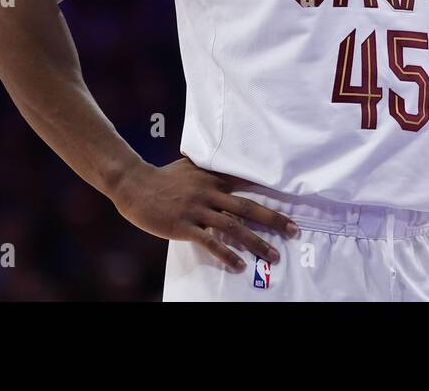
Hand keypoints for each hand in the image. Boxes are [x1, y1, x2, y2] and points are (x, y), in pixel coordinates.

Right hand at [110, 157, 298, 272]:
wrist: (134, 184)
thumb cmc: (163, 176)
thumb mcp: (191, 166)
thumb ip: (210, 168)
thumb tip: (226, 163)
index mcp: (214, 178)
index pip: (250, 185)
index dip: (271, 194)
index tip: (293, 204)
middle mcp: (210, 192)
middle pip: (248, 207)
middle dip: (273, 220)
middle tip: (294, 231)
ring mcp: (197, 209)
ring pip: (234, 227)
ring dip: (256, 242)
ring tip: (273, 256)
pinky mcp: (184, 226)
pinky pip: (210, 242)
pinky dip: (227, 254)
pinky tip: (240, 265)